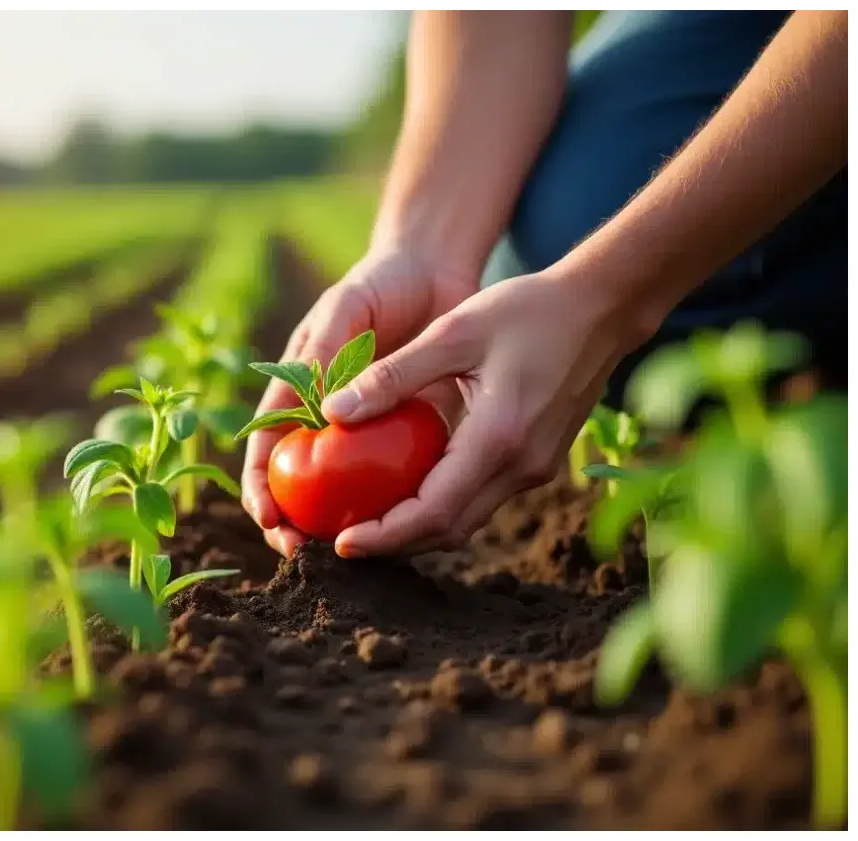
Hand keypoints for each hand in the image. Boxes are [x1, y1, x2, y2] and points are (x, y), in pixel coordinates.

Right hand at [241, 246, 478, 557]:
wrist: (434, 270)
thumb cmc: (378, 281)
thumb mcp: (346, 307)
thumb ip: (326, 349)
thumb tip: (313, 408)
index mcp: (295, 392)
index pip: (264, 449)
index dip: (260, 489)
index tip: (271, 519)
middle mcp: (325, 419)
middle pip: (300, 484)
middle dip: (295, 524)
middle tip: (307, 551)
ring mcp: (366, 431)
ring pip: (348, 491)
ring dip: (346, 523)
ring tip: (355, 549)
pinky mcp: (407, 432)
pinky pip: (399, 475)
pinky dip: (398, 501)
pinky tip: (409, 523)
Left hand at [320, 268, 648, 557]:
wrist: (603, 310)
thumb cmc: (526, 310)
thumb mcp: (452, 332)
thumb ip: (392, 376)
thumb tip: (332, 412)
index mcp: (498, 438)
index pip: (434, 512)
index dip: (385, 536)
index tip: (342, 543)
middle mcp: (521, 466)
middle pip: (449, 530)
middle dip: (395, 544)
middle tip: (344, 542)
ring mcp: (536, 468)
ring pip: (468, 520)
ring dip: (419, 530)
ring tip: (368, 523)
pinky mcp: (540, 461)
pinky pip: (484, 499)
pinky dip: (443, 507)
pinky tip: (410, 492)